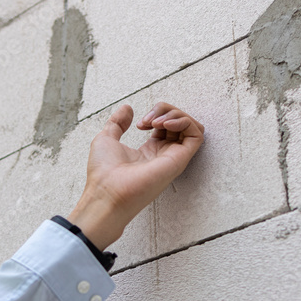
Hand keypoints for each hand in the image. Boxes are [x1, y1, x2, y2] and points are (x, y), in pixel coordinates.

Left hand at [67, 102, 204, 250]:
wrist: (106, 192)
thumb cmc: (103, 173)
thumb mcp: (106, 138)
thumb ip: (117, 122)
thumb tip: (128, 108)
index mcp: (149, 151)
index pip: (165, 126)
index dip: (155, 114)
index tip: (139, 124)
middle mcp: (164, 155)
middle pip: (179, 123)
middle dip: (165, 110)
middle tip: (148, 121)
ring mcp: (173, 158)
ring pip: (191, 126)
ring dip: (175, 114)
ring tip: (156, 122)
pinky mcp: (179, 160)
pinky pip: (196, 134)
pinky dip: (184, 121)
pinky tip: (166, 124)